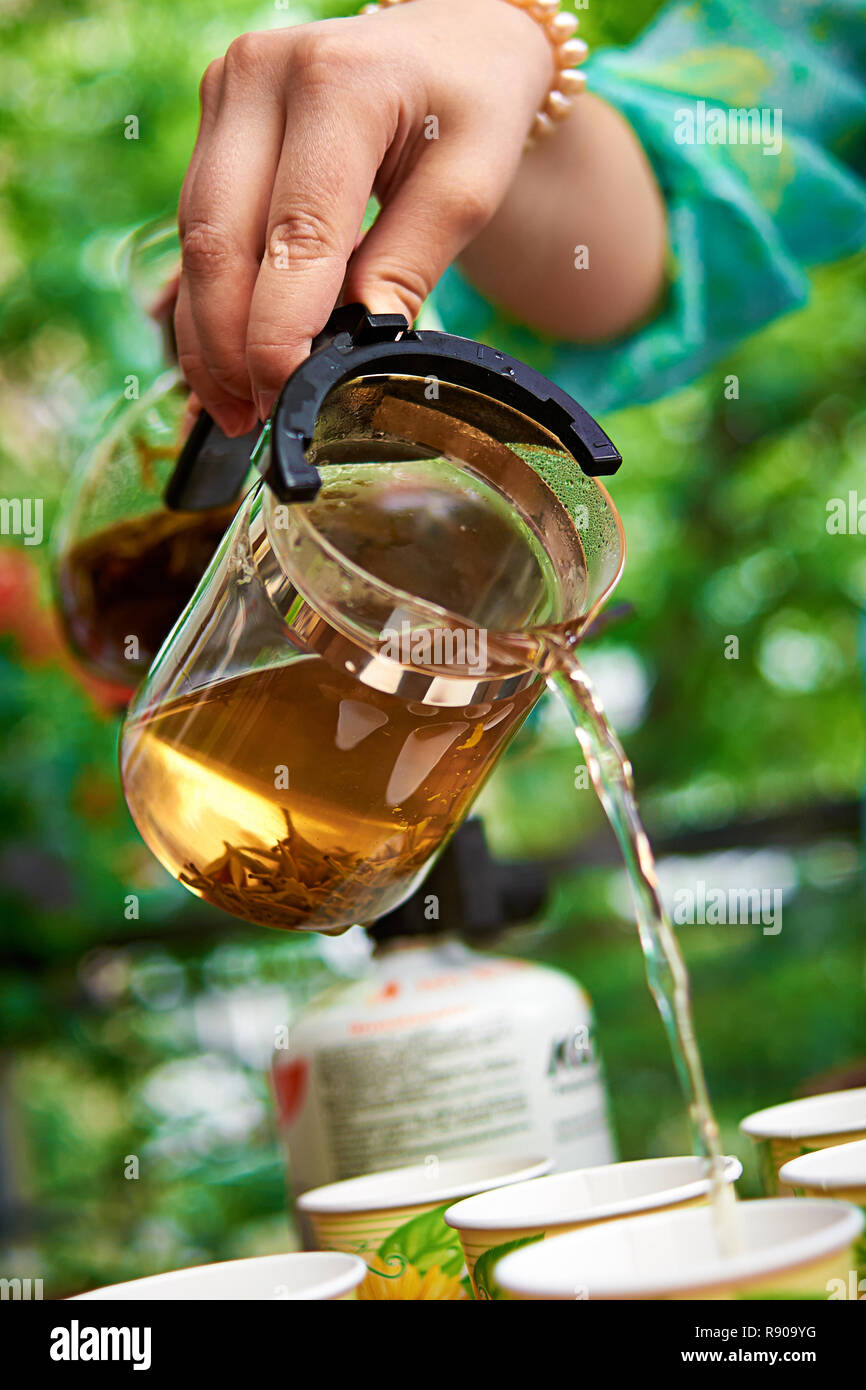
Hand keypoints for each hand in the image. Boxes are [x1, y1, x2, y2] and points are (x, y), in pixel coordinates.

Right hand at [175, 0, 552, 434]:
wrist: (450, 38)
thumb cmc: (472, 105)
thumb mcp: (470, 184)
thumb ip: (411, 260)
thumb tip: (360, 341)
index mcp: (339, 84)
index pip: (294, 234)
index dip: (279, 332)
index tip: (284, 402)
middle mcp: (262, 75)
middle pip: (220, 240)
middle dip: (228, 347)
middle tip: (248, 421)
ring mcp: (227, 93)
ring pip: (196, 239)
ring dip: (207, 333)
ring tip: (233, 408)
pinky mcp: (215, 122)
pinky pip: (198, 228)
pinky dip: (208, 300)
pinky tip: (226, 360)